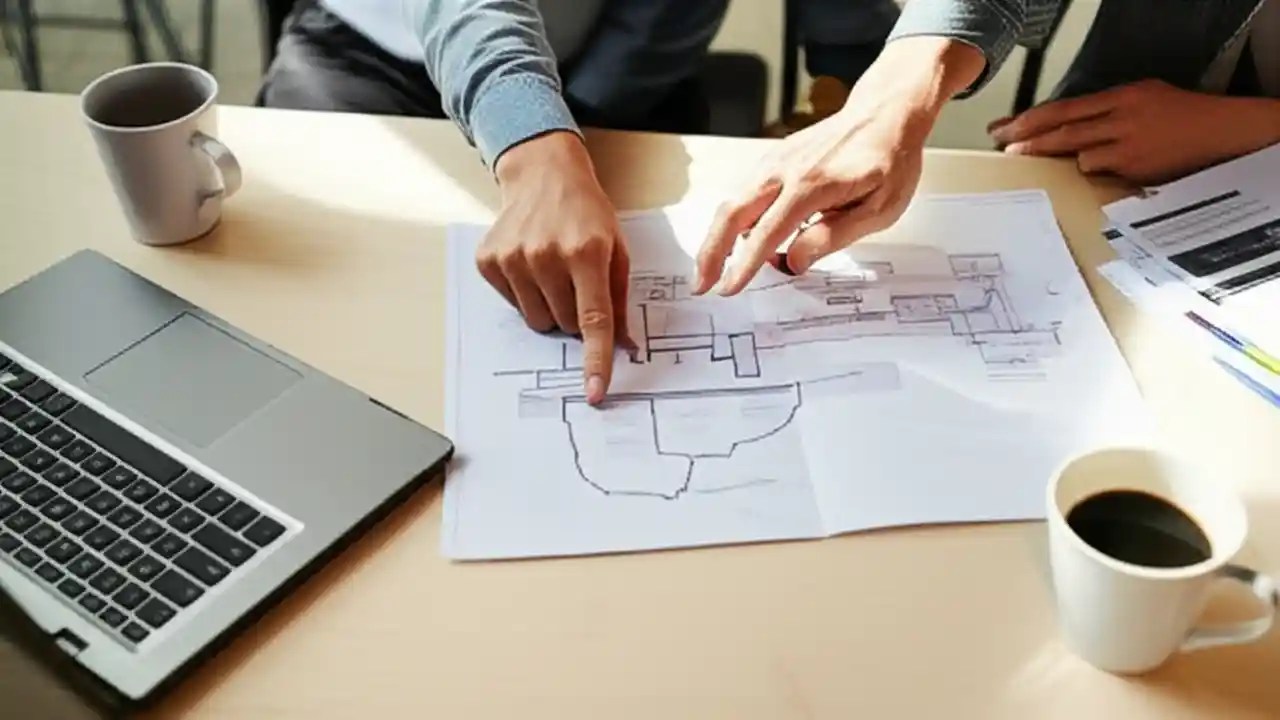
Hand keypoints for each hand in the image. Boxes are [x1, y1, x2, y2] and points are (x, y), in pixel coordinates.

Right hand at [477, 131, 630, 404]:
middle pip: (565, 325)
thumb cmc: (586, 213)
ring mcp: (514, 257)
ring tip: (554, 272)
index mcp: (586, 252)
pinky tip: (531, 264)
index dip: (596, 359)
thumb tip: (625, 346)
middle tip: (577, 282)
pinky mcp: (490, 260)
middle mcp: (547, 255)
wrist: (544, 175)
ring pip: (538, 321)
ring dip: (550, 307)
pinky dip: (526, 293)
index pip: (593, 319)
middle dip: (575, 314)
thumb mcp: (616, 249)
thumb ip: (620, 299)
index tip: (595, 391)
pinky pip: (514, 305)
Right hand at [694, 38, 985, 295]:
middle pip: (732, 213)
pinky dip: (731, 220)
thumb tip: (796, 260)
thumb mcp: (880, 208)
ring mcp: (775, 161)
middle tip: (702, 283)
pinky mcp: (773, 160)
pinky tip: (735, 242)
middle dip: (711, 252)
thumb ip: (834, 235)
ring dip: (716, 238)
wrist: (885, 113)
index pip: (768, 232)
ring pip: (731, 202)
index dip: (744, 264)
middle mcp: (785, 169)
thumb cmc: (888, 159)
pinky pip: (743, 193)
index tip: (729, 288)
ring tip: (712, 270)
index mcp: (813, 184)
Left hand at [990, 80, 1279, 184]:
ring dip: (1062, 159)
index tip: (1005, 127)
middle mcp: (1121, 118)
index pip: (1064, 108)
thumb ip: (1107, 109)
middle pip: (1063, 131)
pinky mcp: (1135, 169)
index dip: (1030, 119)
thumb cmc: (1182, 115)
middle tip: (1004, 148)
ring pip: (1078, 154)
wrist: (1221, 133)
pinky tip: (1100, 170)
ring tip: (1045, 162)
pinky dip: (1095, 171)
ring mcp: (1128, 145)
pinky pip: (1100, 173)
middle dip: (1028, 140)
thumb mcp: (1143, 97)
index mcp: (1120, 97)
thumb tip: (1069, 123)